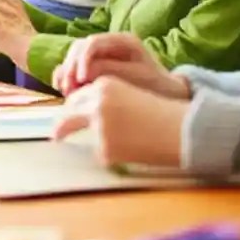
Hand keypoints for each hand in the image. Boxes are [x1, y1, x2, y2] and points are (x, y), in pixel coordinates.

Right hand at [51, 33, 190, 98]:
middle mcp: (109, 44)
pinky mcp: (95, 66)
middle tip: (67, 88)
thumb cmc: (155, 85)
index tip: (80, 79)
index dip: (82, 59)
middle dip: (70, 67)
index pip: (93, 43)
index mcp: (122, 41)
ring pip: (74, 56)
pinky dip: (66, 75)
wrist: (167, 95)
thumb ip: (109, 71)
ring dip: (66, 72)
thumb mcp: (135, 77)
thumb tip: (82, 74)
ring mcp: (101, 54)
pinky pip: (75, 66)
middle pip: (79, 47)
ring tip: (65, 91)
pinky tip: (61, 87)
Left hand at [52, 76, 187, 167]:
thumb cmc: (160, 112)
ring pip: (85, 135)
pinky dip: (113, 154)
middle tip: (57, 136)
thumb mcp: (128, 94)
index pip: (76, 96)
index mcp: (104, 85)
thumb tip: (79, 116)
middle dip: (62, 125)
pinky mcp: (105, 147)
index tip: (66, 115)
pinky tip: (133, 149)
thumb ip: (104, 101)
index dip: (72, 107)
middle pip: (68, 113)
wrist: (181, 129)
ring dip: (98, 140)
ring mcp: (99, 125)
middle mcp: (97, 102)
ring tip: (127, 140)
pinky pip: (101, 153)